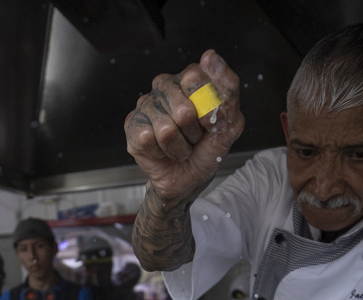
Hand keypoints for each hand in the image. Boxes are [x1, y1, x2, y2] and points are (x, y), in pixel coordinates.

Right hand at [124, 49, 244, 203]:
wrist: (188, 180)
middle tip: (194, 137)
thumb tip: (210, 56)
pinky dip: (161, 153)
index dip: (207, 108)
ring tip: (180, 146)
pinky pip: (148, 140)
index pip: (195, 78)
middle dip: (194, 133)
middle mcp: (165, 86)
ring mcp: (146, 105)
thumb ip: (227, 89)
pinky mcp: (132, 125)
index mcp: (190, 79)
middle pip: (183, 109)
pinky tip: (162, 151)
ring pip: (166, 130)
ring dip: (179, 147)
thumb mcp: (230, 123)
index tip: (211, 122)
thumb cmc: (206, 150)